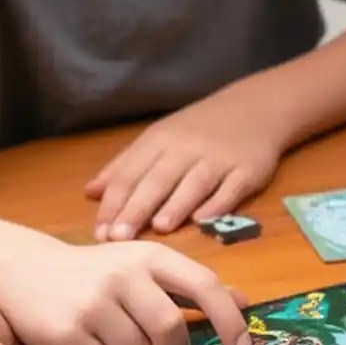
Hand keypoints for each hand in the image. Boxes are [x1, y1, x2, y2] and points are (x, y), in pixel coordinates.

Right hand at [0, 233, 250, 344]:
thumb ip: (190, 286)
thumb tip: (244, 302)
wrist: (22, 268)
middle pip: (170, 332)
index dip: (230, 322)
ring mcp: (92, 304)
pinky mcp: (65, 332)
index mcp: (150, 256)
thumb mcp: (143, 267)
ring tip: (118, 344)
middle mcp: (123, 275)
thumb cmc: (95, 272)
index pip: (205, 286)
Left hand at [86, 87, 282, 240]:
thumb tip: (91, 192)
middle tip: (118, 237)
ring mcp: (219, 159)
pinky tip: (203, 220)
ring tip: (159, 228)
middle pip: (158, 180)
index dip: (114, 202)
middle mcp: (187, 149)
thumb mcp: (159, 139)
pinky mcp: (248, 170)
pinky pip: (232, 189)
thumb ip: (126, 166)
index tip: (99, 231)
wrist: (255, 108)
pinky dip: (218, 204)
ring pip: (194, 183)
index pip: (131, 173)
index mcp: (160, 141)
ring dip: (176, 205)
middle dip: (137, 208)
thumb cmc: (200, 129)